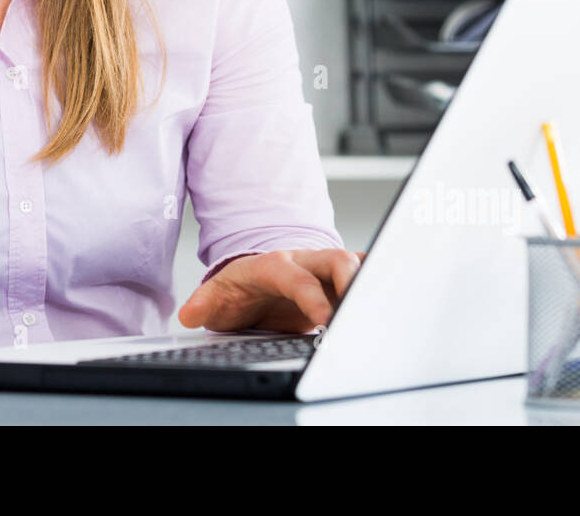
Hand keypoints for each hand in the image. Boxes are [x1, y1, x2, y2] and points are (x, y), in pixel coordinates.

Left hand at [177, 248, 366, 333]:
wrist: (251, 283)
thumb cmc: (238, 291)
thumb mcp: (216, 299)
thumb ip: (204, 305)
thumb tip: (189, 313)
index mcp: (274, 266)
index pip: (296, 277)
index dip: (311, 296)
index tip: (323, 320)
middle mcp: (303, 262)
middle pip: (336, 259)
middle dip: (352, 279)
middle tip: (361, 309)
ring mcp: (323, 270)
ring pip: (355, 264)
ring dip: (370, 280)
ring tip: (383, 304)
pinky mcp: (338, 281)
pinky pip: (364, 272)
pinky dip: (378, 281)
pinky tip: (390, 296)